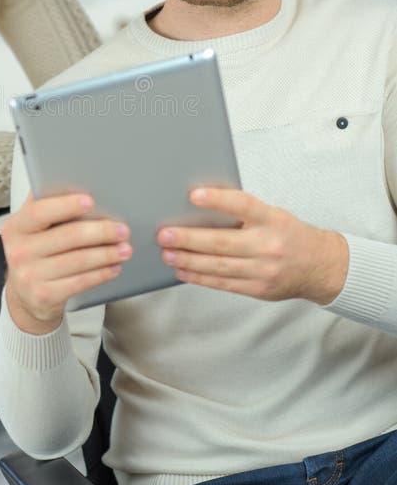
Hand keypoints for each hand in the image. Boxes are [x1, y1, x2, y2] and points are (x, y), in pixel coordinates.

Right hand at [2, 193, 131, 334]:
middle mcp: (19, 251)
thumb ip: (46, 205)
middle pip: (68, 236)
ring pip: (78, 261)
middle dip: (101, 231)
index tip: (90, 201)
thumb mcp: (31, 228)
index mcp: (17, 227)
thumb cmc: (34, 252)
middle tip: (122, 229)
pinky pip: (80, 282)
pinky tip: (113, 267)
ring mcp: (30, 276)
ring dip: (107, 253)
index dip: (66, 205)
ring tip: (125, 248)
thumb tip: (76, 181)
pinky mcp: (44, 295)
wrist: (24, 294)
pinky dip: (101, 273)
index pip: (40, 211)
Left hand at [157, 187, 347, 304]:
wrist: (319, 266)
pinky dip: (199, 277)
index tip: (194, 195)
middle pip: (222, 242)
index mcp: (272, 219)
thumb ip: (244, 212)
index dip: (218, 200)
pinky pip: (223, 284)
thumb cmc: (289, 235)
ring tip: (167, 254)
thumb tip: (202, 205)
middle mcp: (268, 245)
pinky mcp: (258, 289)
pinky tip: (182, 271)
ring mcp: (264, 270)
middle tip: (165, 234)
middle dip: (189, 239)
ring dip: (188, 260)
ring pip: (218, 266)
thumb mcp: (274, 214)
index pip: (243, 205)